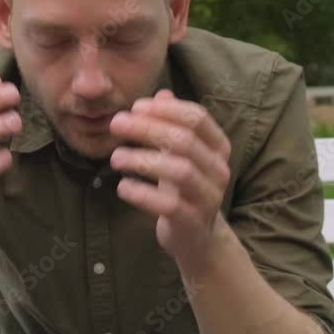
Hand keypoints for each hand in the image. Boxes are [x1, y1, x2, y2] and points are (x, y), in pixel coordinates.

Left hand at [108, 89, 231, 262]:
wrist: (197, 239)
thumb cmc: (184, 189)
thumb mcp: (180, 155)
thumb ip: (173, 125)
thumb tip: (161, 94)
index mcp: (218, 147)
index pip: (197, 118)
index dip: (165, 109)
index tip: (135, 107)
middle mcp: (219, 170)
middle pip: (184, 140)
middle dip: (147, 128)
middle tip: (115, 124)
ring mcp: (208, 197)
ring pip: (179, 170)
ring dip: (142, 159)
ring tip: (115, 157)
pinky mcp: (192, 222)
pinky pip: (169, 204)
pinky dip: (142, 193)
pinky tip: (122, 187)